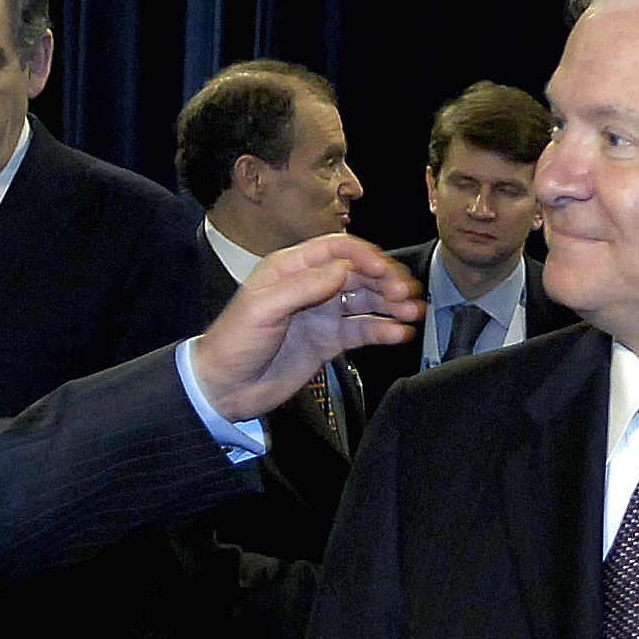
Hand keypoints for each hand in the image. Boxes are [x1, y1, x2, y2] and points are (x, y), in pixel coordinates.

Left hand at [190, 233, 420, 421]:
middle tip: (405, 294)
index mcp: (290, 268)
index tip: (384, 271)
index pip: (336, 250)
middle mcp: (310, 287)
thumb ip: (303, 287)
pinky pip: (361, 331)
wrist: (225, 388)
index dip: (364, 256)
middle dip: (384, 281)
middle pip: (357, 274)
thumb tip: (342, 270)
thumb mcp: (263, 309)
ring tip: (413, 312)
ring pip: (364, 302)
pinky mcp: (328, 342)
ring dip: (390, 304)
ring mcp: (321, 314)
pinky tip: (401, 333)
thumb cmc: (234, 343)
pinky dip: (383, 331)